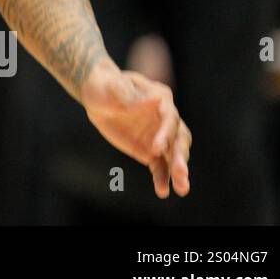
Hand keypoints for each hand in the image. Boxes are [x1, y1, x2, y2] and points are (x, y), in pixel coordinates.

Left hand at [81, 58, 191, 198]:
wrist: (98, 98)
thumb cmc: (104, 86)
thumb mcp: (111, 87)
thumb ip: (130, 94)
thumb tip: (155, 99)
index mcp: (160, 98)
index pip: (170, 117)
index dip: (165, 133)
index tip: (156, 148)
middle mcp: (165, 118)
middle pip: (179, 138)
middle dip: (180, 155)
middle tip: (180, 172)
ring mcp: (161, 136)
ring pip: (174, 155)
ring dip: (179, 171)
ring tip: (181, 189)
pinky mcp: (151, 151)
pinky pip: (160, 166)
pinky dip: (162, 179)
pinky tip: (163, 192)